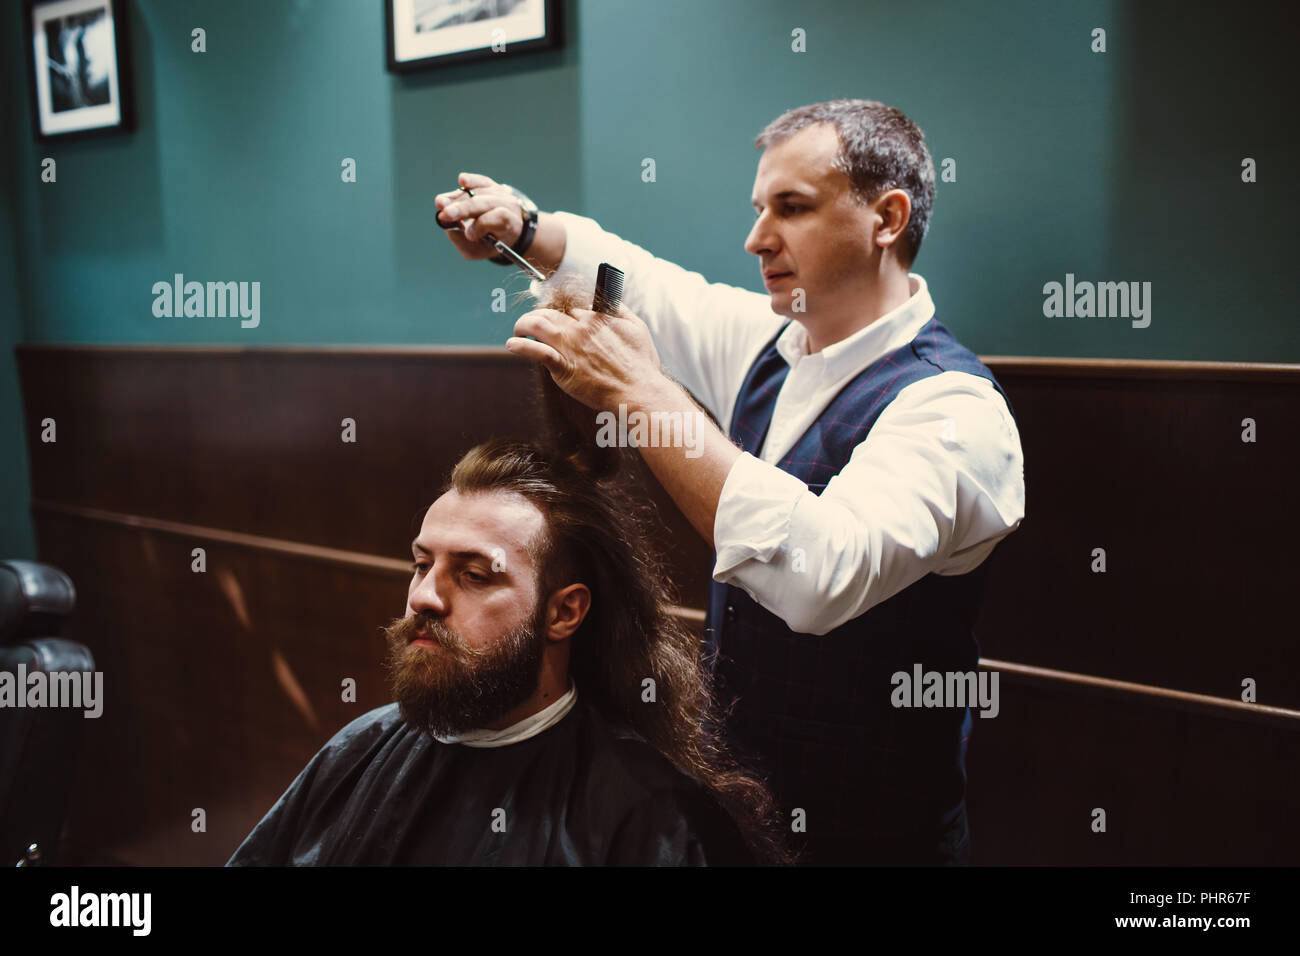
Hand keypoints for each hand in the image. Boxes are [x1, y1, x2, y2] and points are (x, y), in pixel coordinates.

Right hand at [434, 172, 522, 258]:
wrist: (505, 230)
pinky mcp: (490, 185)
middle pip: (485, 203)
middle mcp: (508, 206)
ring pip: (477, 193)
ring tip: (441, 205)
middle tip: (445, 214)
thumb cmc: (489, 243)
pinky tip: (462, 180)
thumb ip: (460, 239)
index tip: (468, 234)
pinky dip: (471, 180)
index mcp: (510, 225)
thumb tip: (444, 220)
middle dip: (464, 208)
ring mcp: (500, 193)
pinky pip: (481, 180)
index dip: (482, 225)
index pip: (499, 218)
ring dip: (457, 198)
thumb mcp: (477, 251)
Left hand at [508, 306, 664, 410]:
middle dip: (537, 314)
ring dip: (523, 323)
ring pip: (537, 323)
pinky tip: (512, 344)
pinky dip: (520, 345)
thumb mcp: (637, 327)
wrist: (638, 390)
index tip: (558, 319)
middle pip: (549, 311)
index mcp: (598, 317)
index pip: (570, 307)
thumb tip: (609, 298)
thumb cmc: (641, 363)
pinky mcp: (563, 366)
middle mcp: (581, 327)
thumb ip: (621, 309)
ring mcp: (571, 346)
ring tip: (519, 330)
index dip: (561, 312)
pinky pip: (536, 351)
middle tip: (533, 324)